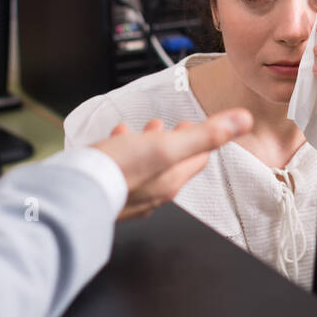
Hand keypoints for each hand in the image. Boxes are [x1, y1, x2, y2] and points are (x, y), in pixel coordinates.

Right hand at [91, 110, 251, 219]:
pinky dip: (124, 150)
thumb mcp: (167, 145)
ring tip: (147, 128)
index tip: (197, 125)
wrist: (73, 192)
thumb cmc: (119, 170)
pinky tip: (115, 139)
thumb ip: (206, 134)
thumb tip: (243, 122)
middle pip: (171, 164)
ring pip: (145, 166)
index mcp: (171, 182)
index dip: (201, 140)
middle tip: (172, 125)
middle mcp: (153, 192)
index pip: (196, 160)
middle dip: (174, 141)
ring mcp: (129, 194)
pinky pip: (121, 169)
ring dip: (149, 145)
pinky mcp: (108, 191)